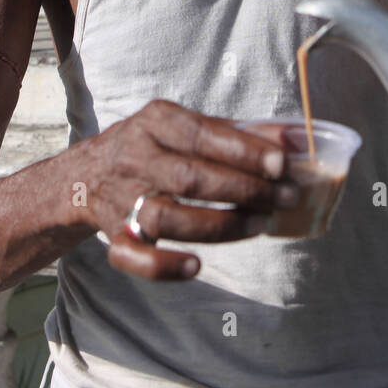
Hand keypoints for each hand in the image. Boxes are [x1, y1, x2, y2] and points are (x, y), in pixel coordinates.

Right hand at [72, 101, 298, 280]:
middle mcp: (134, 156)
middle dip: (243, 189)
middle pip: (189, 177)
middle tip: (285, 198)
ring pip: (165, 217)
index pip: (202, 134)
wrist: (86, 175)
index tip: (282, 165)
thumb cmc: (157, 147)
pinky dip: (163, 266)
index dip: (243, 151)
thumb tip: (301, 139)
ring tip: (260, 224)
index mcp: (155, 121)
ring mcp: (121, 198)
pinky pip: (132, 256)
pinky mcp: (115, 236)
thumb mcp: (190, 127)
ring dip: (218, 225)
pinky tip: (196, 266)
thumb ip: (242, 133)